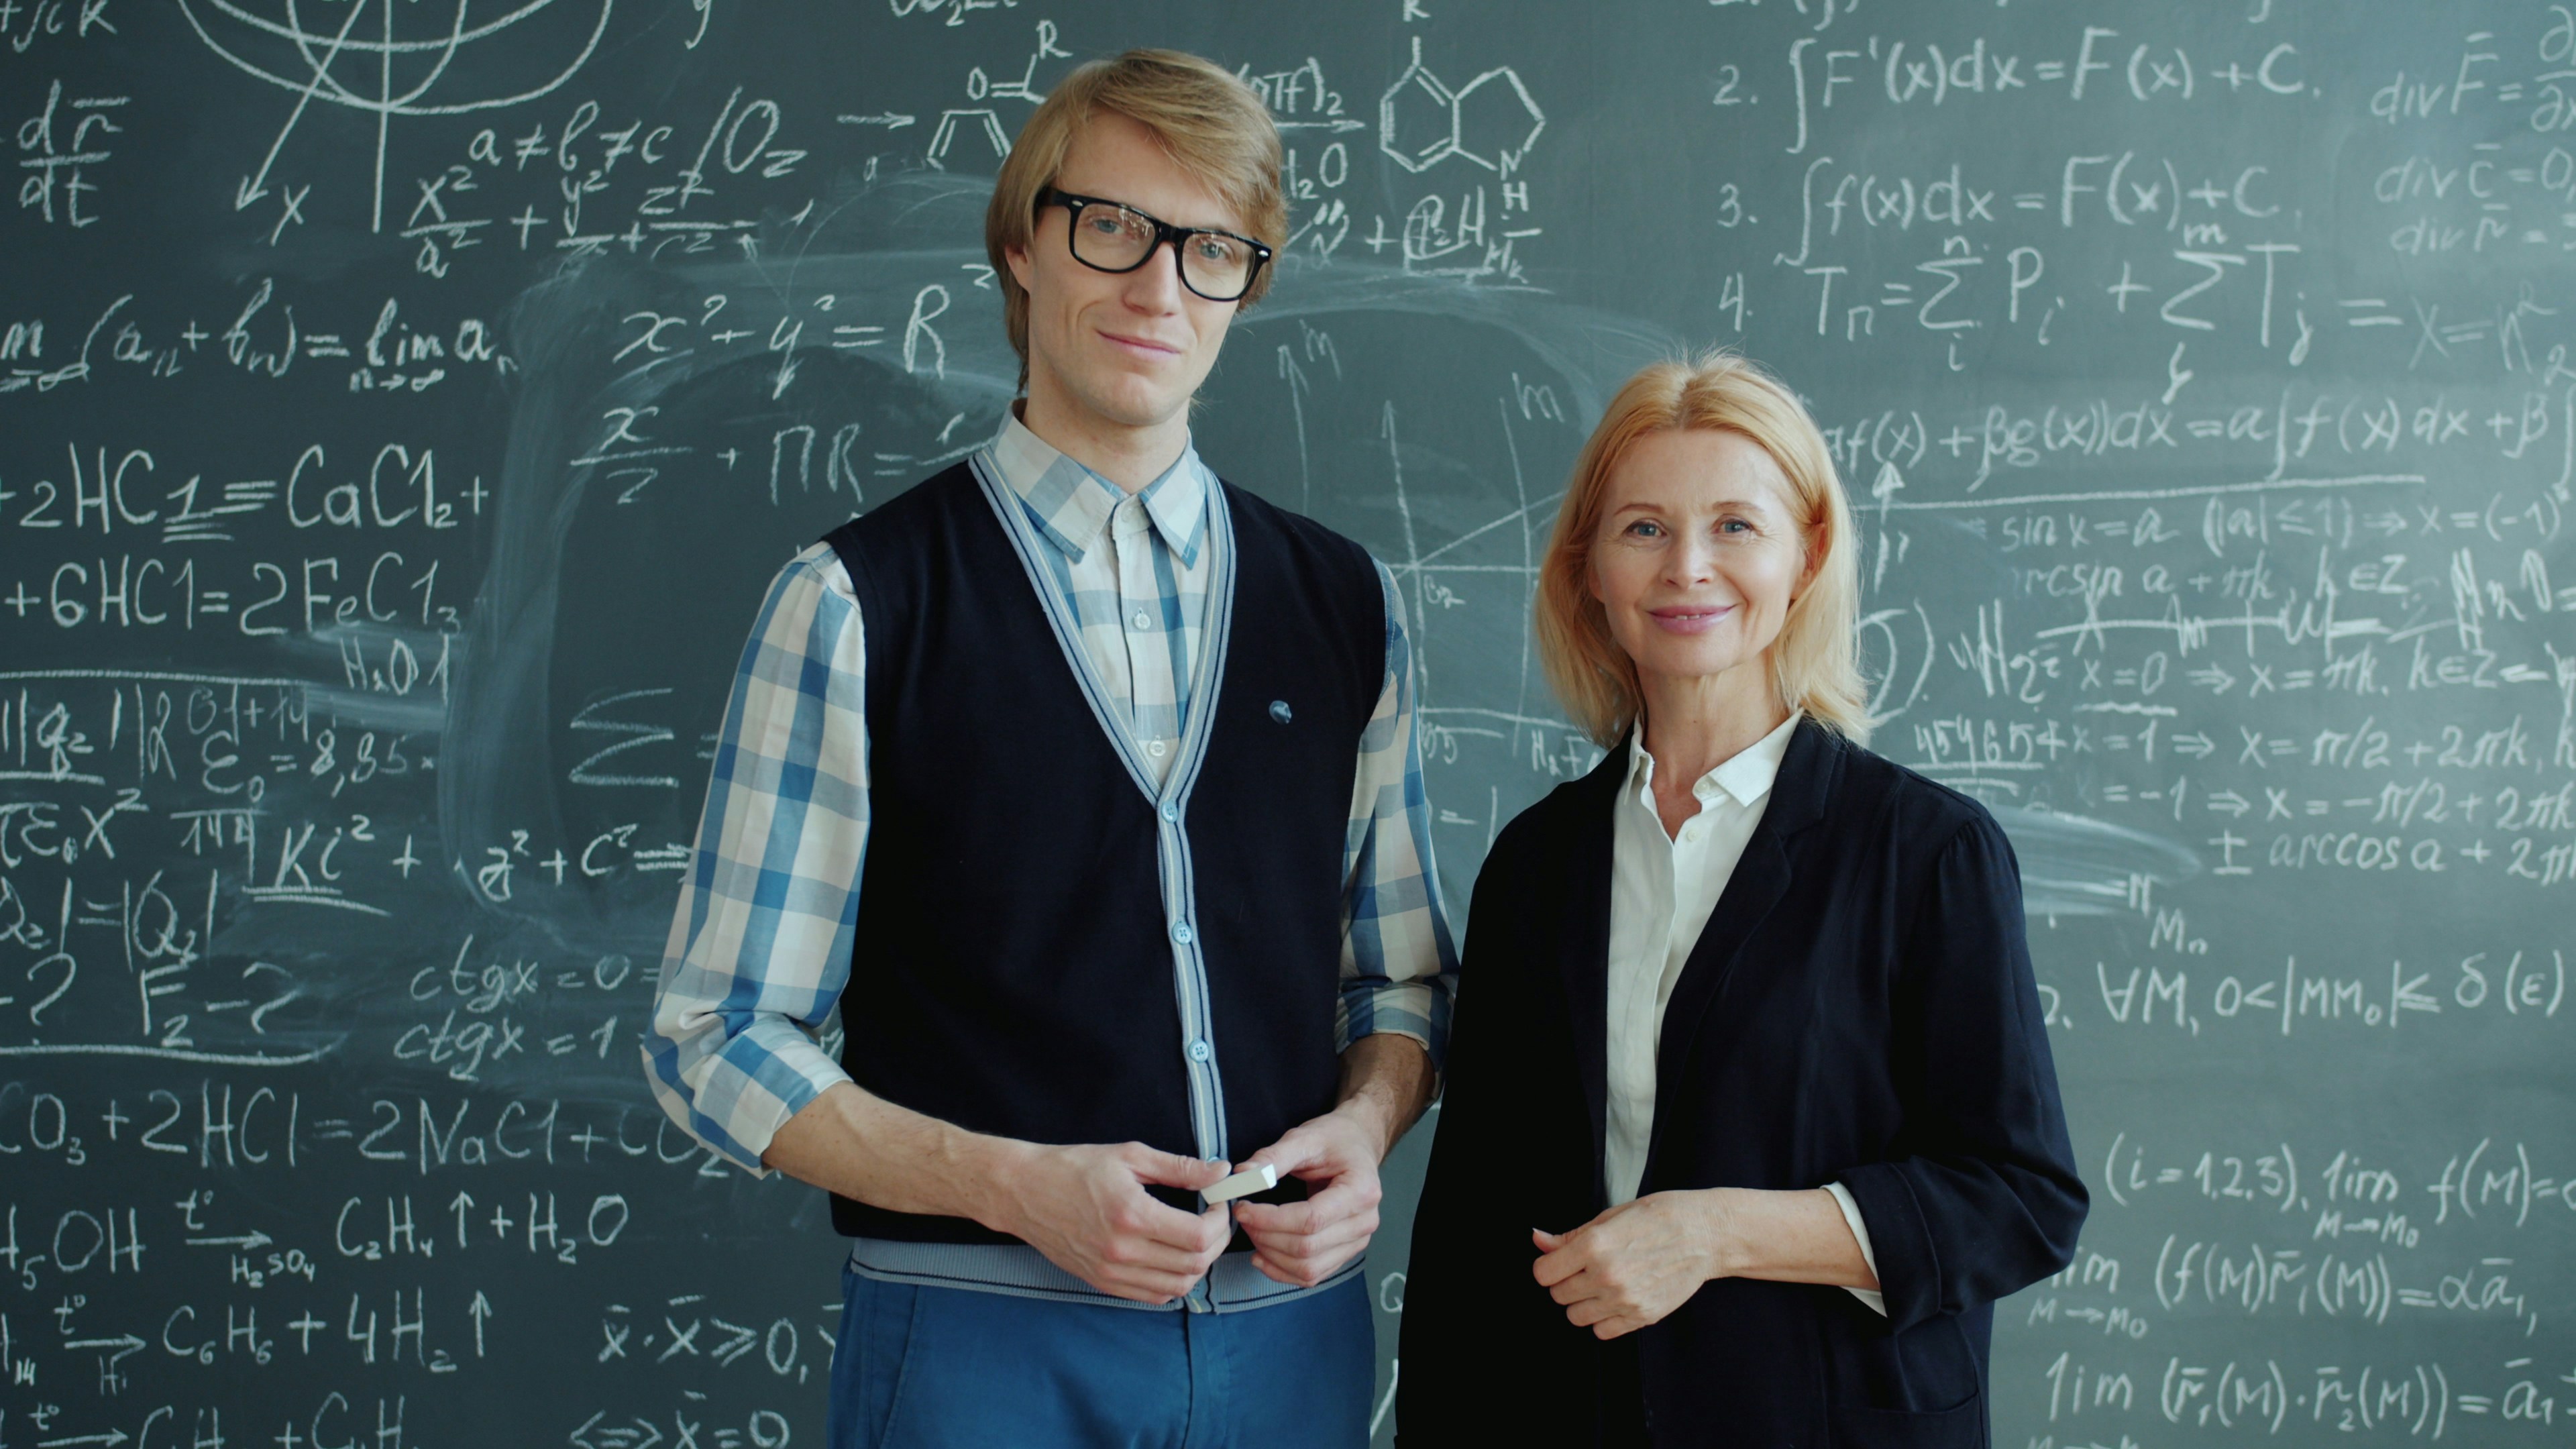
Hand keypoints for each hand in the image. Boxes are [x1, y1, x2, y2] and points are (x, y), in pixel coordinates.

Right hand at [989, 1142, 1231, 1304]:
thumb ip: (1179, 1167)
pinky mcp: (1102, 1282)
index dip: (1220, 1220)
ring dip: (1199, 1265)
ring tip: (1197, 1238)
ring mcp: (1111, 1272)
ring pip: (1177, 1286)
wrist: (1024, 1192)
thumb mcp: (1129, 1156)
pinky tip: (1173, 1257)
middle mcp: (1122, 1251)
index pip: (1198, 1235)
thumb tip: (1219, 1172)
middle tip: (1215, 1219)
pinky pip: (1152, 1296)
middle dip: (1216, 1242)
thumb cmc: (1073, 1168)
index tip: (1219, 1202)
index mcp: (1132, 1215)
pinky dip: (1173, 1282)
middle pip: (1194, 1265)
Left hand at [1230, 1107, 1388, 1286]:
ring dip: (1271, 1257)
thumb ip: (1273, 1157)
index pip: (1311, 1219)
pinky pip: (1313, 1275)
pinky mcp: (1346, 1252)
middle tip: (1242, 1217)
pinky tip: (1262, 1256)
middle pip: (1308, 1248)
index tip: (1242, 1208)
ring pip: (1309, 1268)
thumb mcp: (1304, 1137)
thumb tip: (1241, 1176)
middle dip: (1266, 1237)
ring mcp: (1358, 1241)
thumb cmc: (1334, 1139)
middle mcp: (1365, 1221)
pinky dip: (1283, 1271)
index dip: (1271, 1220)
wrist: (1358, 1145)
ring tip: (1251, 1232)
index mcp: (1361, 1190)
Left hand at [1531, 1191, 1725, 1339]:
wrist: (1704, 1234)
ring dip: (1582, 1302)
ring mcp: (1625, 1299)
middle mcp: (1606, 1275)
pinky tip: (1615, 1299)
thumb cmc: (1659, 1217)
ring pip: (1576, 1316)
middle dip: (1566, 1282)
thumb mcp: (1610, 1216)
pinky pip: (1603, 1331)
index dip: (1548, 1267)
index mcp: (1594, 1245)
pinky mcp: (1642, 1316)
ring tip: (1601, 1285)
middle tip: (1585, 1269)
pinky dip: (1603, 1319)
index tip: (1560, 1263)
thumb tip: (1538, 1241)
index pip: (1544, 1273)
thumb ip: (1571, 1235)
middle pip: (1558, 1295)